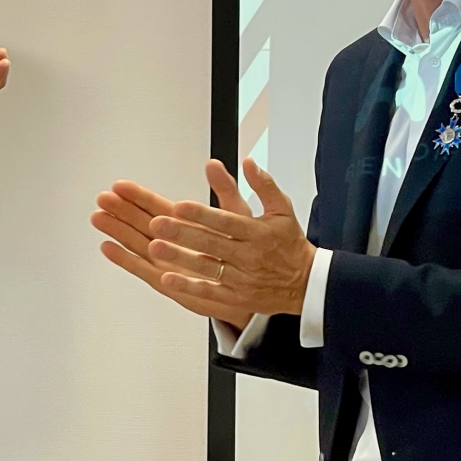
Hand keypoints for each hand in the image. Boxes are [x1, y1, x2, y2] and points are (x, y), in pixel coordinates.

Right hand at [91, 178, 254, 328]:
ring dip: (118, 231)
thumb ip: (225, 190)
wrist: (254, 286)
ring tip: (99, 218)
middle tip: (103, 198)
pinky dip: (125, 260)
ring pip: (137, 243)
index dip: (138, 195)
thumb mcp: (237, 216)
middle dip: (121, 210)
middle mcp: (173, 241)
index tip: (121, 185)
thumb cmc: (246, 251)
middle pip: (140, 222)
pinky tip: (109, 248)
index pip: (156, 206)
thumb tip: (215, 164)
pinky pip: (143, 270)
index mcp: (186, 223)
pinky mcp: (169, 282)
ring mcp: (168, 261)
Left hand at [145, 159, 313, 317]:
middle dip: (182, 233)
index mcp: (257, 232)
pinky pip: (210, 292)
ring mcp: (241, 279)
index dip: (202, 214)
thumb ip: (264, 184)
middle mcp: (248, 256)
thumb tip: (248, 162)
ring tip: (155, 247)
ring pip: (206, 267)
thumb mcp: (282, 209)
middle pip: (211, 243)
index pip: (226, 221)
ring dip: (179, 257)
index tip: (180, 206)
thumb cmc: (289, 243)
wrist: (306, 283)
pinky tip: (168, 278)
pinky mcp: (237, 297)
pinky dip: (189, 286)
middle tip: (157, 224)